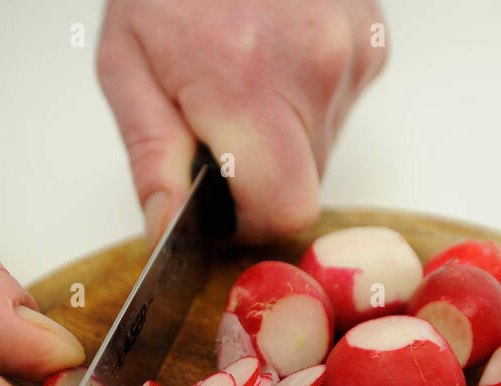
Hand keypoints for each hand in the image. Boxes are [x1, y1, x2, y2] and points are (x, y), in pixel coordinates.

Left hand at [97, 0, 386, 242]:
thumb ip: (151, 159)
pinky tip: (274, 59)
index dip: (251, 220)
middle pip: (305, 184)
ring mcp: (355, 50)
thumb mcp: (127, 66)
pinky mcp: (373, 40)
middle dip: (261, 176)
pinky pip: (341, 105)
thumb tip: (166, 231)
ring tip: (245, 79)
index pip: (285, 209)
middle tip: (220, 127)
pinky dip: (307, 100)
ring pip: (325, 147)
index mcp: (249, 83)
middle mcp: (316, 68)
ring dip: (285, 136)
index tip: (222, 203)